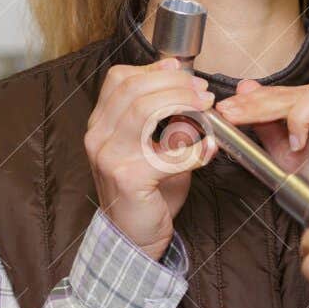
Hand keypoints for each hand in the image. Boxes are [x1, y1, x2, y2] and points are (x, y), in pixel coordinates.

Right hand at [84, 59, 217, 260]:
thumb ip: (164, 120)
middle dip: (174, 84)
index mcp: (101, 124)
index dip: (152, 69)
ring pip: (143, 111)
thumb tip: (192, 93)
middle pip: (133, 89)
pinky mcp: (129, 178)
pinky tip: (209, 149)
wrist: (133, 237)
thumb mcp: (150, 147)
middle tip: (202, 91)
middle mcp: (99, 137)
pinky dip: (195, 150)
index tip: (180, 70)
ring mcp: (110, 157)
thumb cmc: (146, 192)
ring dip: (181, 103)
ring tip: (205, 108)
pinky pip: (167, 155)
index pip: (119, 79)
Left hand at [216, 79, 308, 189]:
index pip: (273, 94)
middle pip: (290, 93)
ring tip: (295, 144)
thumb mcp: (285, 153)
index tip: (224, 110)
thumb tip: (242, 93)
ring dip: (299, 117)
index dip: (248, 100)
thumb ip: (265, 127)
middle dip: (260, 105)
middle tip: (237, 117)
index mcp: (306, 103)